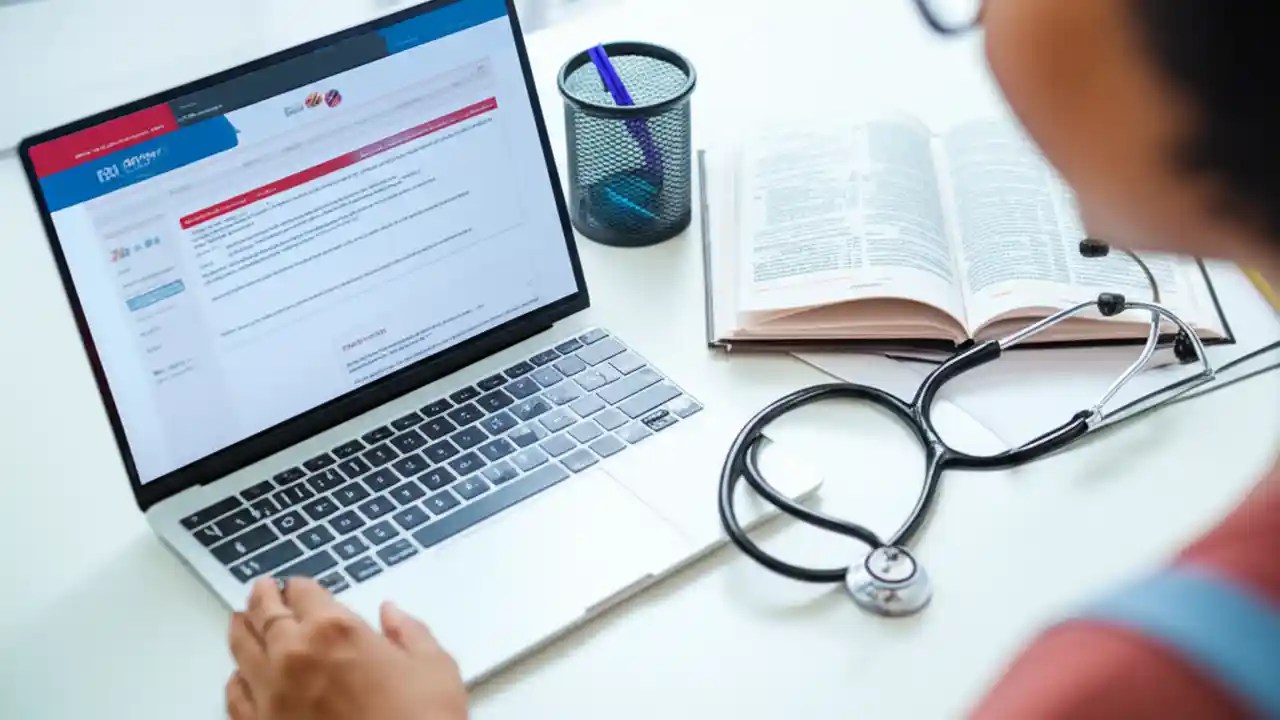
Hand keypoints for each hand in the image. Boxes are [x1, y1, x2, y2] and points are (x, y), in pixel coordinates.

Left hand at [226, 577, 467, 719]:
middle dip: (262, 598)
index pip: (304, 592)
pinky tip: (238, 676)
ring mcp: (272, 693)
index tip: (298, 586)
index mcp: (336, 629)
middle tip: (261, 589)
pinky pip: (235, 697)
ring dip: (240, 630)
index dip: (300, 586)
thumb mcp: (433, 667)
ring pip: (241, 650)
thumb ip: (409, 632)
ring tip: (239, 621)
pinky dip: (234, 681)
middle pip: (265, 614)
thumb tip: (391, 614)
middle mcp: (295, 655)